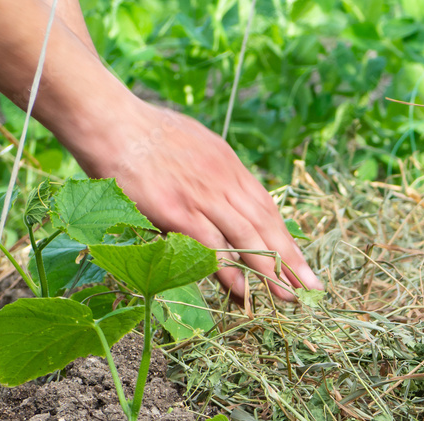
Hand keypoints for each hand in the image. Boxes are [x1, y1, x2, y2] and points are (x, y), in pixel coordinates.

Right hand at [73, 98, 322, 301]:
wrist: (111, 120)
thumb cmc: (143, 133)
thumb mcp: (193, 144)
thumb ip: (211, 171)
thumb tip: (221, 194)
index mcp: (229, 165)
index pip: (267, 206)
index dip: (285, 237)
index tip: (300, 261)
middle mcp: (223, 181)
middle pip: (266, 224)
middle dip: (292, 259)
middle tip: (312, 286)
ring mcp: (202, 196)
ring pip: (247, 237)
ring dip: (271, 270)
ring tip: (289, 296)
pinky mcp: (177, 210)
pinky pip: (211, 244)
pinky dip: (229, 269)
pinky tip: (244, 290)